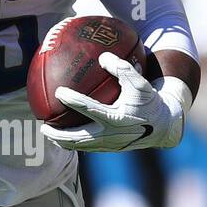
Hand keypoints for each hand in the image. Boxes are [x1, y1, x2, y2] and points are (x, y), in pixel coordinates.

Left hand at [41, 51, 188, 152]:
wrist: (163, 126)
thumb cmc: (148, 101)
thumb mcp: (139, 82)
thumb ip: (121, 68)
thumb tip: (102, 56)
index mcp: (117, 118)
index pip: (90, 109)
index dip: (73, 101)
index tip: (59, 92)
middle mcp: (111, 135)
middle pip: (78, 137)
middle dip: (59, 133)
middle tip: (43, 124)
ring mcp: (109, 145)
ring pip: (80, 146)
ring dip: (62, 141)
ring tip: (48, 133)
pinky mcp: (110, 149)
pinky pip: (87, 147)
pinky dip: (73, 143)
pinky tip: (63, 136)